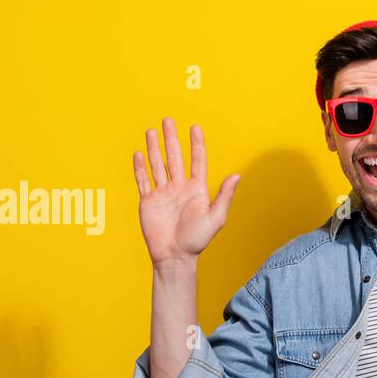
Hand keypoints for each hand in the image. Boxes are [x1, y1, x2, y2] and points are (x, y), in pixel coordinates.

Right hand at [133, 117, 239, 264]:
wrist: (175, 257)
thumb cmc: (197, 241)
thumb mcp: (216, 218)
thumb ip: (224, 196)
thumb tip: (237, 175)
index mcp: (196, 190)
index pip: (197, 161)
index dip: (196, 144)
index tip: (195, 127)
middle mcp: (179, 188)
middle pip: (175, 158)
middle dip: (172, 139)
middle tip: (168, 120)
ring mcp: (163, 194)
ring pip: (157, 165)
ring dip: (154, 148)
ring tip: (152, 130)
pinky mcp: (148, 202)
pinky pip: (143, 181)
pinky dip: (140, 167)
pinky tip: (139, 153)